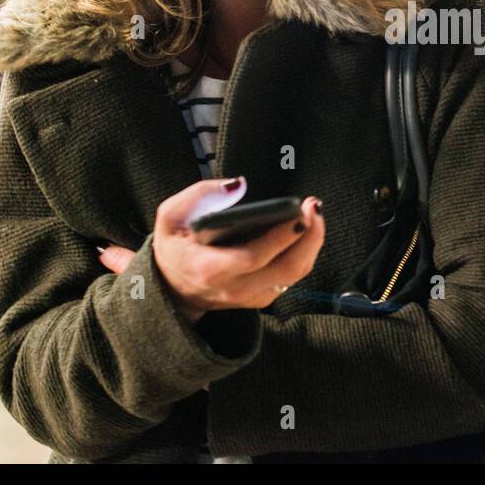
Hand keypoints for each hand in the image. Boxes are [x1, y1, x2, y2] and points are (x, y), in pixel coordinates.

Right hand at [97, 181, 324, 322]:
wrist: (171, 288)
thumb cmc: (175, 246)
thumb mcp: (170, 216)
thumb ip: (199, 195)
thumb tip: (237, 186)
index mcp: (208, 269)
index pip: (253, 257)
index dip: (281, 236)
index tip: (300, 212)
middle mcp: (233, 289)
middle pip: (286, 269)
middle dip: (309, 237)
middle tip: (314, 207)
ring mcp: (250, 297)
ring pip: (294, 274)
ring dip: (311, 243)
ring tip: (314, 213)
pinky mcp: (262, 298)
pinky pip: (291, 276)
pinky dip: (304, 252)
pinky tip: (305, 229)